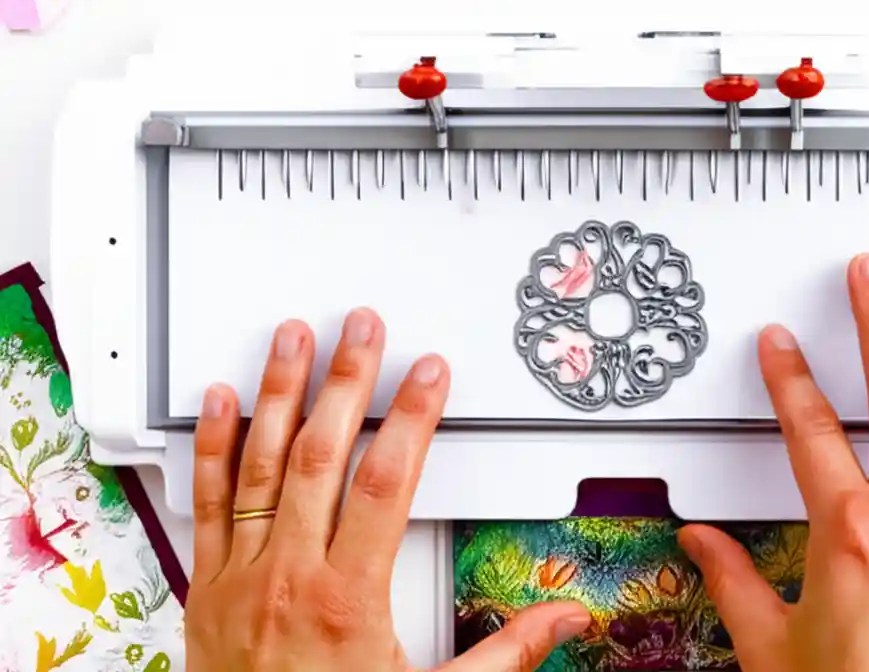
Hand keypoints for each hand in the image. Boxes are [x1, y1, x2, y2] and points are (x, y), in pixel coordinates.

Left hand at [185, 308, 589, 671]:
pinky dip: (215, 448)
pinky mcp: (206, 588)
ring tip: (293, 340)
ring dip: (280, 395)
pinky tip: (222, 402)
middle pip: (321, 457)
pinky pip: (206, 504)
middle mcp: (290, 578)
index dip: (411, 419)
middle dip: (346, 383)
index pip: (384, 484)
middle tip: (362, 330)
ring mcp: (242, 578)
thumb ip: (505, 655)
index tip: (428, 375)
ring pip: (261, 467)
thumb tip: (563, 621)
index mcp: (349, 599)